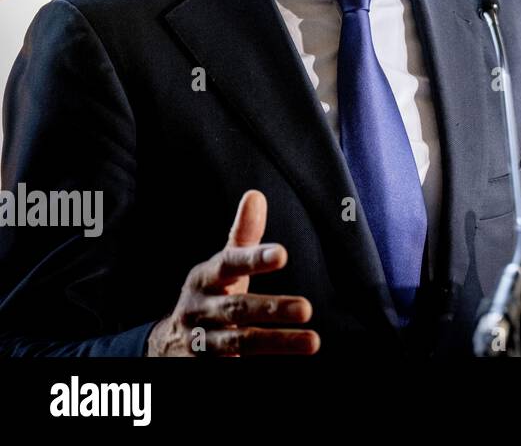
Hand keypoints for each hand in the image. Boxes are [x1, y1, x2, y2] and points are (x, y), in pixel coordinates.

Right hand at [146, 190, 319, 355]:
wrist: (167, 342)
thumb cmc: (210, 293)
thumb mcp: (222, 265)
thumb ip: (243, 236)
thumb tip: (256, 195)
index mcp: (206, 277)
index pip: (230, 265)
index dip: (255, 259)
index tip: (283, 254)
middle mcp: (200, 308)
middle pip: (237, 309)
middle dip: (272, 309)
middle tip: (307, 308)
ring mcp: (200, 341)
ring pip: (239, 343)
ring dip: (277, 343)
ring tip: (313, 342)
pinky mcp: (203, 365)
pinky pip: (229, 365)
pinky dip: (252, 365)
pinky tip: (283, 365)